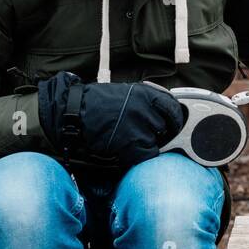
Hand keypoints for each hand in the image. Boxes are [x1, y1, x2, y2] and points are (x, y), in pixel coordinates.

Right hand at [37, 72, 184, 168]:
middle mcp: (146, 110)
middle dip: (159, 132)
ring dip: (147, 144)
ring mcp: (140, 128)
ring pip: (156, 142)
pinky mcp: (132, 145)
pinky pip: (147, 155)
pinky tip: (127, 150)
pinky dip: (139, 155)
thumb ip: (146, 101)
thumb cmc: (95, 103)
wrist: (74, 113)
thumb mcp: (125, 93)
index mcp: (145, 94)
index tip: (173, 123)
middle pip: (166, 127)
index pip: (173, 108)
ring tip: (130, 140)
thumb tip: (164, 111)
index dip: (175, 118)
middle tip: (146, 133)